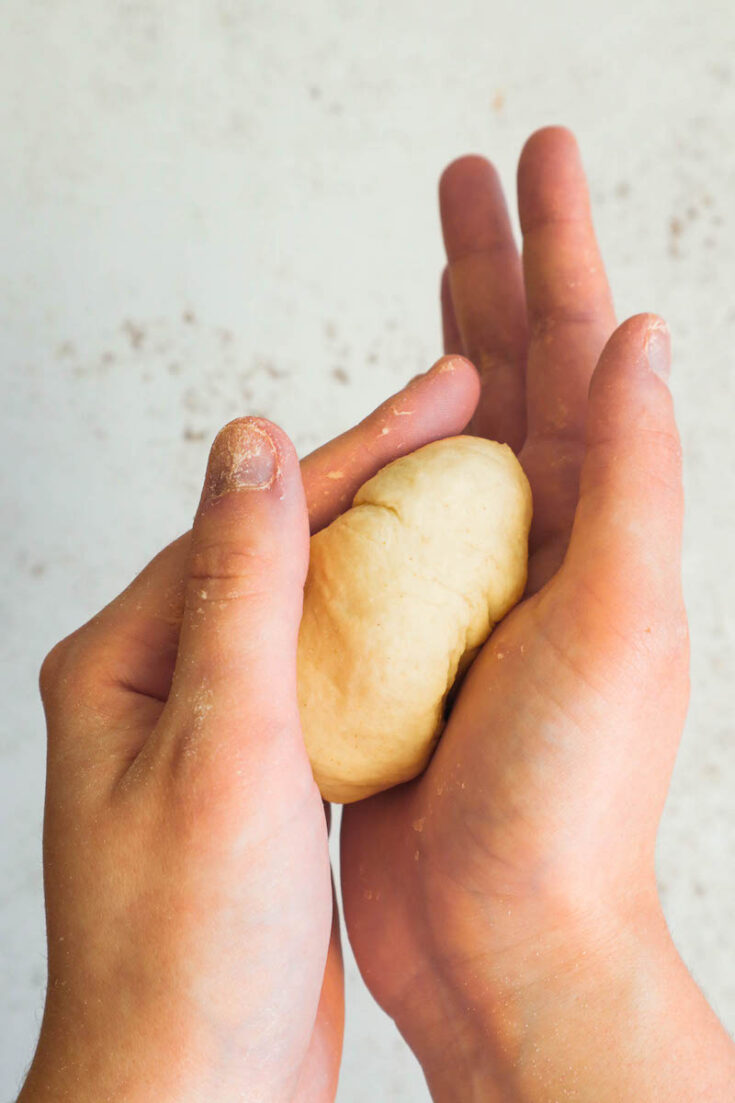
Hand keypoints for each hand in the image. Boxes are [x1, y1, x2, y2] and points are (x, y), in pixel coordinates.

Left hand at [19, 357, 479, 1102]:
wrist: (190, 1089)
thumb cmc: (185, 948)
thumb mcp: (221, 747)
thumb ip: (241, 589)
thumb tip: (252, 446)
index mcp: (125, 659)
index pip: (255, 522)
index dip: (356, 452)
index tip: (443, 396)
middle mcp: (157, 679)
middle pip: (281, 551)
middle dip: (375, 483)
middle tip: (460, 416)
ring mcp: (206, 725)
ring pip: (307, 607)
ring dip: (382, 551)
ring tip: (454, 492)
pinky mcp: (253, 773)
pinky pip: (320, 672)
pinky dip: (378, 633)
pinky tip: (425, 610)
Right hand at [341, 128, 734, 1099]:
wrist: (500, 934)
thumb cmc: (567, 797)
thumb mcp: (621, 618)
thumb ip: (630, 476)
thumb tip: (641, 332)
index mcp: (593, 523)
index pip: (578, 352)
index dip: (558, 244)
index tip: (534, 155)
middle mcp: (537, 537)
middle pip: (511, 370)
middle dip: (494, 267)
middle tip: (466, 177)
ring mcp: (466, 577)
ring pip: (446, 429)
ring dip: (436, 340)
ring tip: (424, 264)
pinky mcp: (401, 625)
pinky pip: (379, 517)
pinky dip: (370, 454)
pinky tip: (356, 414)